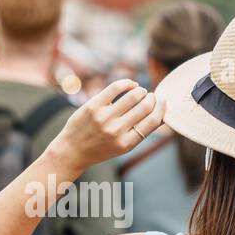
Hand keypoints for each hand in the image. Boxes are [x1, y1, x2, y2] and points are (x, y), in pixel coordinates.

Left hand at [48, 79, 165, 169]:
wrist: (72, 151)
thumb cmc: (101, 148)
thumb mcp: (123, 147)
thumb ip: (139, 132)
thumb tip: (160, 113)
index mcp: (126, 143)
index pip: (153, 122)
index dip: (161, 109)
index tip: (162, 102)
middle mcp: (116, 131)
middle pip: (145, 107)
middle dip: (151, 98)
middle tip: (151, 96)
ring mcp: (104, 118)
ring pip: (133, 96)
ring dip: (141, 91)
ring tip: (140, 91)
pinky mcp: (93, 106)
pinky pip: (116, 88)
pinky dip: (127, 83)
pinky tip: (130, 84)